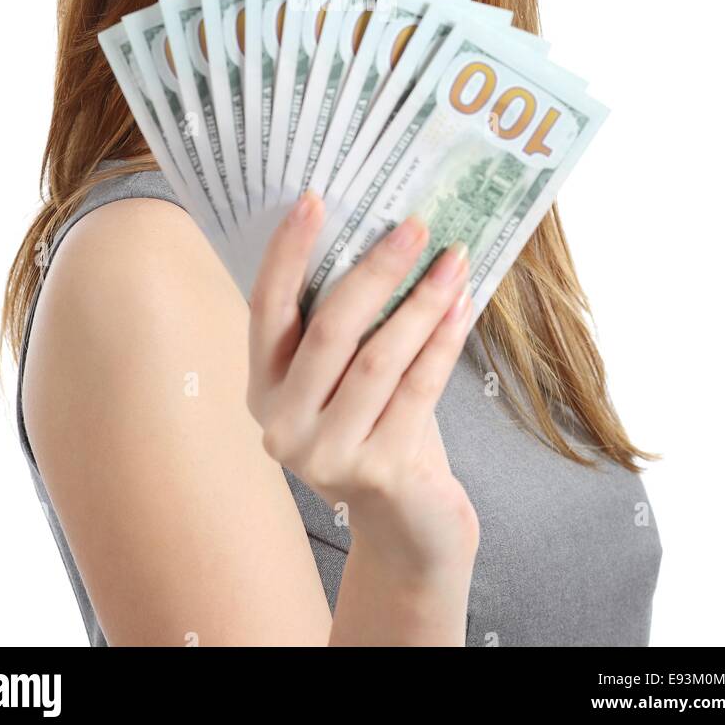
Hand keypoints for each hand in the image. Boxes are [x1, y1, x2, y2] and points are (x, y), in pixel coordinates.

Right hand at [246, 190, 479, 577]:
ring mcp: (326, 455)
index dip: (286, 252)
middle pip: (329, 328)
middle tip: (415, 226)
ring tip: (453, 262)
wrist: (409, 526)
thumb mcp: (343, 378)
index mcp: (262, 388)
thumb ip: (346, 324)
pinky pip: (417, 389)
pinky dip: (443, 343)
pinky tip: (462, 308)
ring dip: (421, 303)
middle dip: (376, 270)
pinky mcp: (377, 471)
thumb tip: (385, 234)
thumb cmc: (378, 428)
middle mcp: (282, 424)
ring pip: (378, 358)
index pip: (266, 307)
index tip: (314, 198)